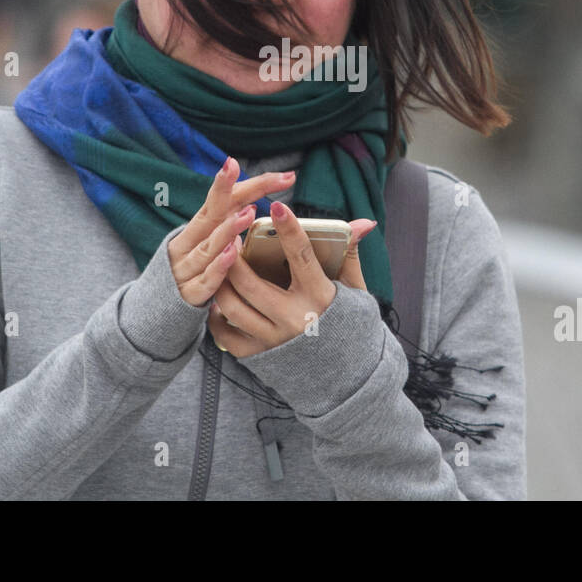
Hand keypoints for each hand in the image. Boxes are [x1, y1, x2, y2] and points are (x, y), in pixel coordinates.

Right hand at [167, 156, 296, 307]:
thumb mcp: (206, 245)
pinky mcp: (188, 293)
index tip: (273, 172)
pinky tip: (232, 254)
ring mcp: (186, 268)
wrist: (156, 311)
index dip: (239, 183)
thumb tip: (250, 201)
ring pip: (207, 246)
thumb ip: (225, 224)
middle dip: (222, 188)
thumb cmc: (192, 273)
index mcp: (197, 229)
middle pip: (209, 212)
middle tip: (233, 166)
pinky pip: (205, 280)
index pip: (221, 200)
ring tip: (247, 214)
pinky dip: (219, 267)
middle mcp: (188, 243)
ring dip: (227, 229)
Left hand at [207, 198, 377, 356]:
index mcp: (320, 297)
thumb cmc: (350, 324)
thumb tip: (364, 222)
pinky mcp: (259, 357)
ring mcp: (274, 340)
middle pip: (250, 282)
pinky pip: (226, 334)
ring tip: (221, 264)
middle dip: (234, 256)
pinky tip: (220, 299)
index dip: (289, 229)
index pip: (301, 256)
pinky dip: (217, 315)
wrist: (347, 375)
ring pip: (232, 307)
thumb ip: (349, 254)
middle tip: (229, 236)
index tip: (276, 205)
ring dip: (221, 283)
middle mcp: (294, 319)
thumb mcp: (354, 289)